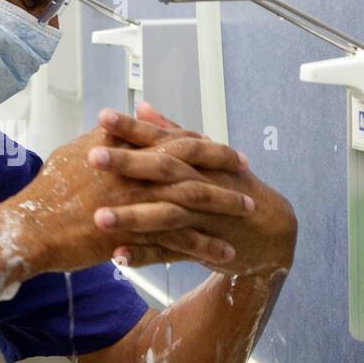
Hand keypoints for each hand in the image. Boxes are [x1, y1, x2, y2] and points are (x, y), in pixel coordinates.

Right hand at [0, 106, 253, 274]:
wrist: (30, 229)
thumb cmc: (47, 192)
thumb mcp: (75, 153)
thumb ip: (104, 139)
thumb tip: (117, 127)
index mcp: (125, 148)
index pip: (175, 140)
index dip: (205, 144)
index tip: (226, 150)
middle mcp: (135, 172)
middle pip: (193, 167)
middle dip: (225, 171)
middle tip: (249, 176)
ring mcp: (137, 203)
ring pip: (193, 203)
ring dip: (225, 208)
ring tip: (249, 213)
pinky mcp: (136, 235)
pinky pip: (180, 242)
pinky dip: (206, 247)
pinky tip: (226, 255)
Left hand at [100, 103, 297, 275]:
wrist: (271, 228)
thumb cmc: (231, 184)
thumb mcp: (206, 154)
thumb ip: (171, 131)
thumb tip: (142, 107)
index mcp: (196, 159)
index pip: (161, 138)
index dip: (133, 127)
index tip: (102, 116)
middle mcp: (199, 184)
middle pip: (163, 170)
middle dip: (128, 163)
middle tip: (92, 157)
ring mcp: (201, 217)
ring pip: (165, 215)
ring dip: (132, 217)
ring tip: (98, 217)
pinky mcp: (201, 247)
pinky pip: (170, 252)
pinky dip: (145, 255)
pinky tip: (118, 256)